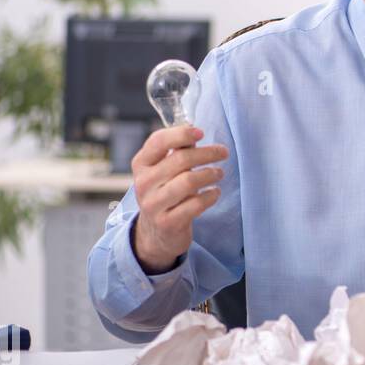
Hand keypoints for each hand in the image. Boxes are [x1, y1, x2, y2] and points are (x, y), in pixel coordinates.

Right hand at [130, 125, 228, 272]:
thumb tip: (194, 131)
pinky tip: (215, 192)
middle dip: (207, 153)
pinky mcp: (168, 222)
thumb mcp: (163, 170)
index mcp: (141, 164)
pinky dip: (210, 195)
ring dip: (210, 174)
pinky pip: (196, 204)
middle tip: (223, 152)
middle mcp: (143, 183)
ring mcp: (153, 204)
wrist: (155, 233)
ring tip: (219, 173)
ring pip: (189, 181)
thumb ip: (176, 151)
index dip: (181, 134)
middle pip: (180, 159)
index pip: (158, 141)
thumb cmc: (164, 193)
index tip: (201, 132)